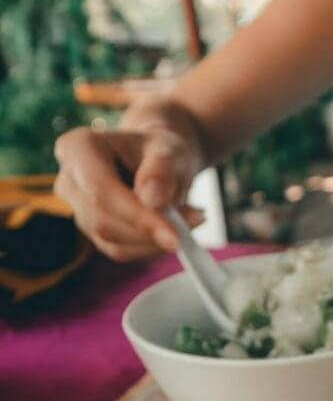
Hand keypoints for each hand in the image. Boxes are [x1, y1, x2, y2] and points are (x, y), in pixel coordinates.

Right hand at [54, 123, 202, 260]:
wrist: (159, 160)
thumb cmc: (162, 149)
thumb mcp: (170, 150)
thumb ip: (162, 169)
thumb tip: (151, 198)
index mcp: (78, 148)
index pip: (101, 191)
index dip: (137, 217)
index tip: (175, 236)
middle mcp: (68, 180)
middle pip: (103, 220)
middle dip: (150, 231)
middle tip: (196, 221)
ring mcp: (77, 209)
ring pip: (112, 241)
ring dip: (154, 241)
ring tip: (190, 219)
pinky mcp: (92, 231)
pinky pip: (120, 252)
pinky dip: (151, 247)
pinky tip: (172, 230)